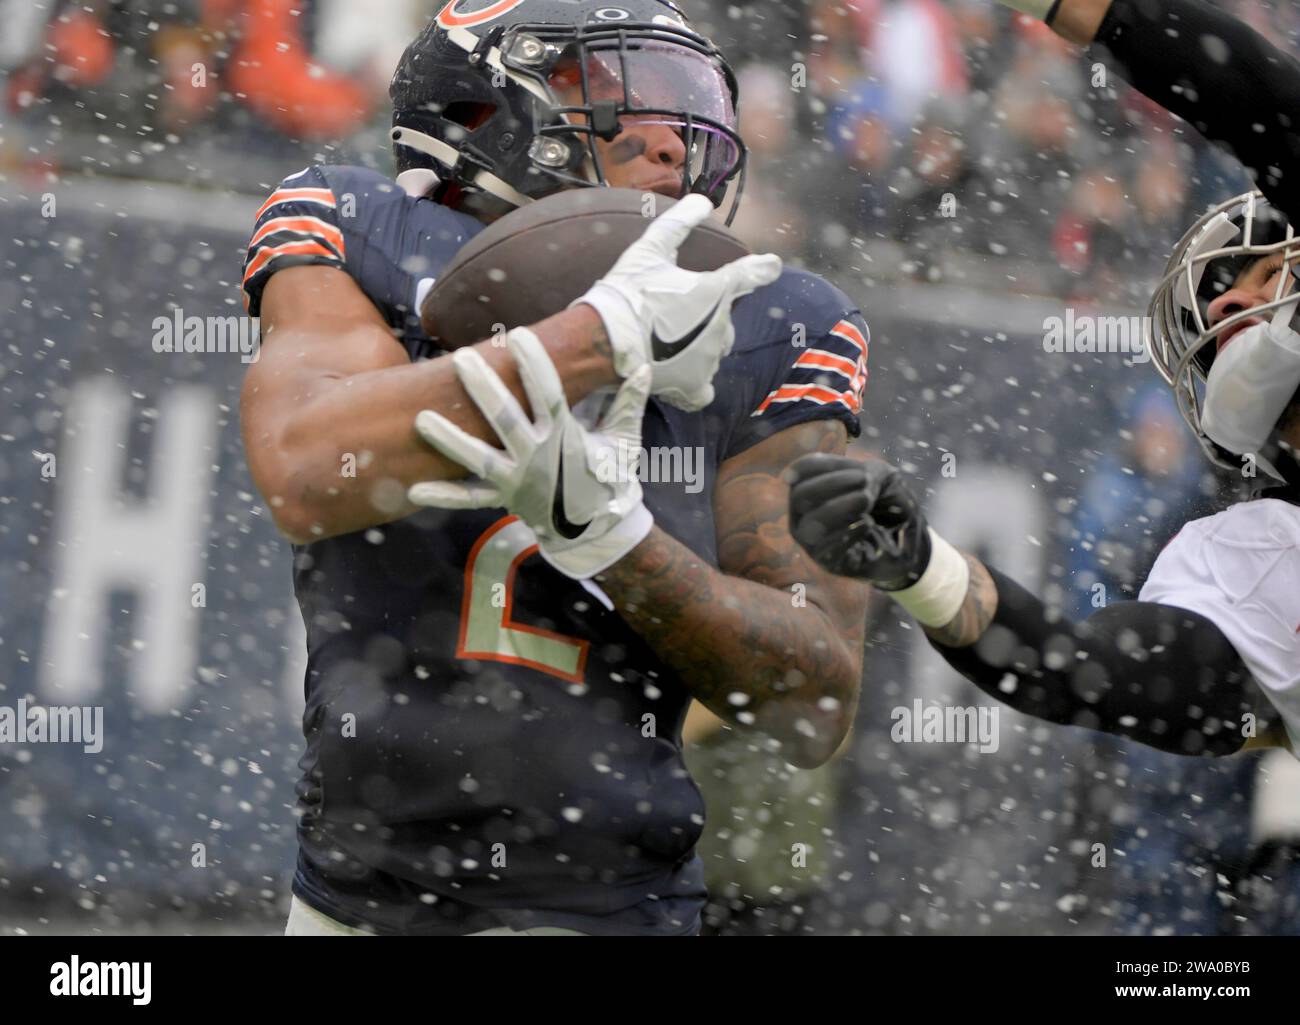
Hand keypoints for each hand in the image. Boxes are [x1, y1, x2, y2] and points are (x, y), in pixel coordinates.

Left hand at [408, 328, 653, 578]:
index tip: (518, 336)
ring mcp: (517, 481)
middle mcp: (537, 457)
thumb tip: (642, 366)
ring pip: (479, 459)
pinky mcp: (504, 500)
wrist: (600, 530)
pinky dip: (444, 495)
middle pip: (506, 420)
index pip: (549, 394)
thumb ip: (629, 402)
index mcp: (565, 437)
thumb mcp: (625, 440)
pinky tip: (415, 487)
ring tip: (422, 419)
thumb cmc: (611, 478)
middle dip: (484, 390)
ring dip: (449, 440)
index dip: (534, 365)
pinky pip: (470, 499)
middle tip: (462, 361)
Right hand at [572, 194, 782, 411]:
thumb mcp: (650, 250)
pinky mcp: (693, 386)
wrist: (608, 339)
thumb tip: (701, 199)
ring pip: (714, 352)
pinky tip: (682, 377)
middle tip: (675, 315)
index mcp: (715, 290)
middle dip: (707, 319)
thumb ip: (678, 224)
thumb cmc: (629, 292)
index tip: (772, 265)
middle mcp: (721, 326)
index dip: (762, 269)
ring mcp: (709, 359)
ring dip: (699, 347)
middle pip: (724, 322)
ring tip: (667, 343)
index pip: (747, 275)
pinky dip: (697, 383)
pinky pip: (705, 389)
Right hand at [787, 453, 930, 587]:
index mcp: (808, 492)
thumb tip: (845, 476)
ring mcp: (812, 544)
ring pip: (811, 525)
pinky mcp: (829, 564)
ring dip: (841, 508)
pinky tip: (868, 524)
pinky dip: (850, 533)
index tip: (861, 471)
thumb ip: (859, 471)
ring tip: (867, 500)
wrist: (899, 543)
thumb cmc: (881, 504)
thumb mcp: (874, 478)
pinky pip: (831, 550)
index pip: (801, 473)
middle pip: (800, 496)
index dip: (826, 466)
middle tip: (866, 483)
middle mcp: (801, 518)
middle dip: (832, 484)